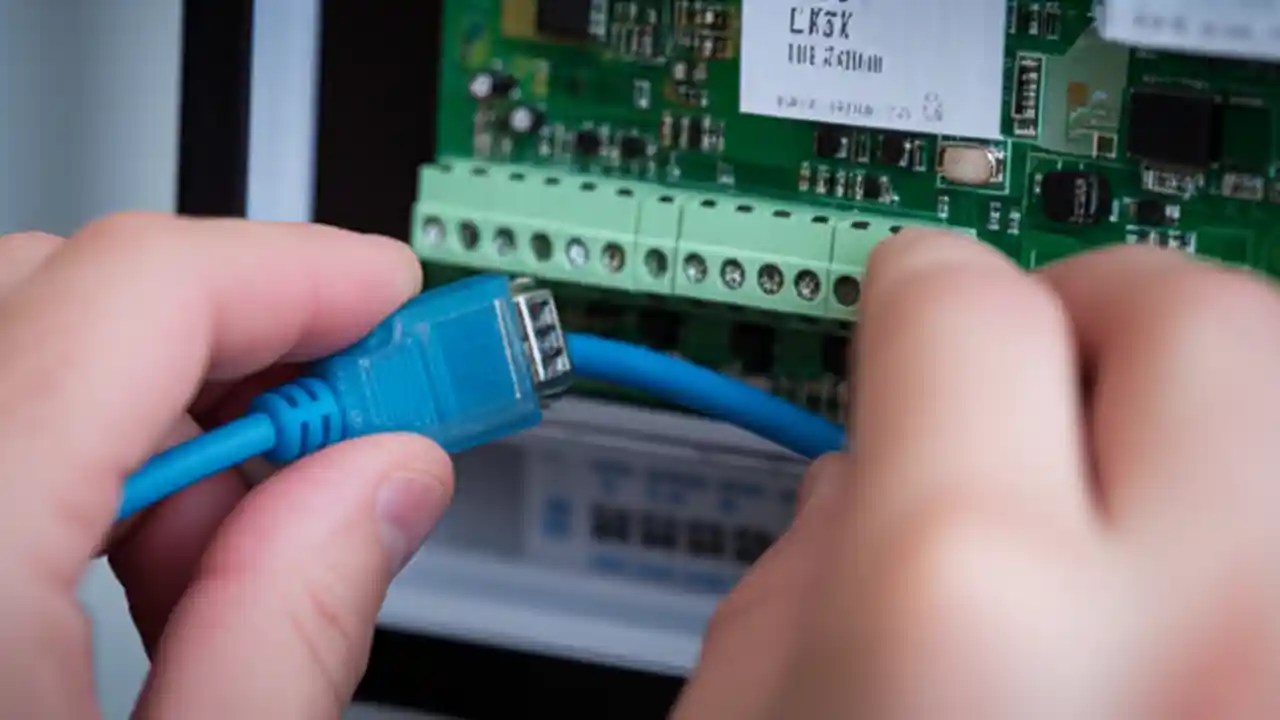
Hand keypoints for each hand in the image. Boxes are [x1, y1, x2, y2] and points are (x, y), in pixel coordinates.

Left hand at [0, 214, 453, 717]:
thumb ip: (288, 635)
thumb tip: (387, 482)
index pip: (133, 294)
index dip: (299, 274)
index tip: (396, 308)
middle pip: (72, 300)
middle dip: (247, 349)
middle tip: (358, 429)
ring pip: (35, 361)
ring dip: (174, 428)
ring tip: (254, 554)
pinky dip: (92, 474)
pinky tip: (150, 581)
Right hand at [676, 231, 1279, 718]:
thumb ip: (798, 572)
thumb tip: (862, 481)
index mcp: (967, 618)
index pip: (970, 313)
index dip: (920, 292)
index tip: (915, 305)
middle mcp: (1196, 638)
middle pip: (1200, 327)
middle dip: (1100, 317)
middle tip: (1030, 381)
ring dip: (1198, 425)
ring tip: (1113, 505)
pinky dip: (1244, 534)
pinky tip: (1175, 600)